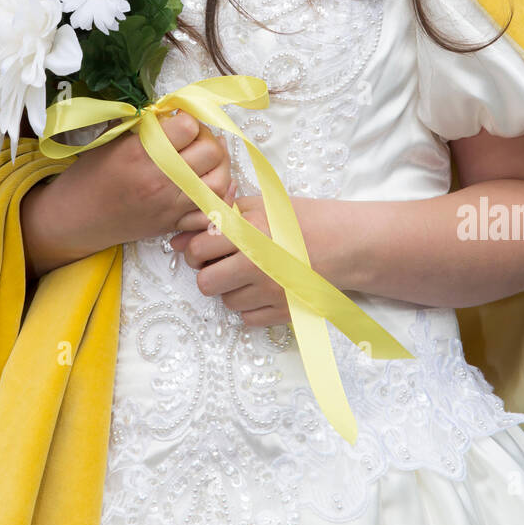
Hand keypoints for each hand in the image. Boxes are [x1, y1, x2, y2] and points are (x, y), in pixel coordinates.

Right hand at [21, 110, 233, 276]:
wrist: (74, 219)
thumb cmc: (89, 175)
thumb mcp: (110, 140)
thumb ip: (143, 124)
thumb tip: (172, 110)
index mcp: (142, 153)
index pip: (188, 126)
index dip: (187, 118)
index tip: (178, 120)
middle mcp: (160, 179)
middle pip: (210, 152)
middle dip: (207, 138)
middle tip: (195, 138)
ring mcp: (170, 205)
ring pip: (219, 182)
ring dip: (220, 166)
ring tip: (206, 159)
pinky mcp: (173, 224)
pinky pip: (211, 211)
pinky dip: (220, 197)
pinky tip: (210, 184)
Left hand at [169, 191, 291, 327]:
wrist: (347, 244)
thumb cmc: (301, 220)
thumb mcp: (260, 205)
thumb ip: (217, 218)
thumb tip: (176, 240)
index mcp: (250, 231)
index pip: (198, 250)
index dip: (197, 248)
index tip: (208, 245)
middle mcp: (258, 264)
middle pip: (205, 282)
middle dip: (209, 271)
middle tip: (225, 261)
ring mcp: (271, 292)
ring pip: (225, 302)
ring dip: (231, 288)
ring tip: (251, 272)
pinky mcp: (283, 312)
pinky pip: (247, 318)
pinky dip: (250, 306)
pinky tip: (264, 287)